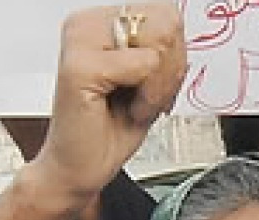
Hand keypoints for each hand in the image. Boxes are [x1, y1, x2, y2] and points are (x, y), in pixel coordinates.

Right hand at [34, 3, 185, 205]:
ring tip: (134, 104)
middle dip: (171, 70)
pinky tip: (127, 110)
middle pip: (167, 23)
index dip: (175, 55)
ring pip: (160, 44)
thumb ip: (165, 48)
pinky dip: (148, 97)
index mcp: (100, 22)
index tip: (154, 83)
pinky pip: (146, 65)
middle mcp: (85, 24)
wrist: (81, 167)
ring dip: (159, 86)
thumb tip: (179, 25)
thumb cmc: (112, 128)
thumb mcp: (151, 81)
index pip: (166, 14)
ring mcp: (79, 41)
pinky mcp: (80, 66)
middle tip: (146, 97)